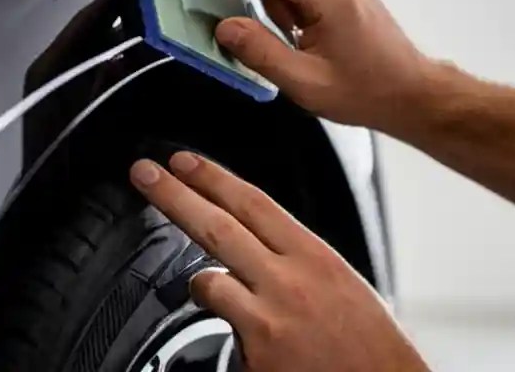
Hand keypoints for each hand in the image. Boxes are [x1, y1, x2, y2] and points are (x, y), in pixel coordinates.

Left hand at [130, 152, 428, 371]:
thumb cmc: (370, 346)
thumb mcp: (342, 284)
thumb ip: (297, 260)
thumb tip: (261, 245)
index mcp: (314, 257)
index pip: (254, 203)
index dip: (213, 178)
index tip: (184, 161)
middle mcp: (289, 281)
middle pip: (218, 226)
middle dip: (174, 195)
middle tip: (144, 173)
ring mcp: (268, 318)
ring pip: (207, 280)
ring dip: (202, 283)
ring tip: (216, 292)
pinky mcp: (255, 354)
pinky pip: (218, 328)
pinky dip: (225, 329)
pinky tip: (252, 343)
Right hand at [184, 0, 434, 132]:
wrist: (410, 92)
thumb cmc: (366, 91)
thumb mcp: (306, 85)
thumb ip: (261, 53)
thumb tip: (226, 28)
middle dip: (267, 12)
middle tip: (288, 48)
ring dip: (282, 15)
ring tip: (307, 50)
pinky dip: (294, 13)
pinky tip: (312, 41)